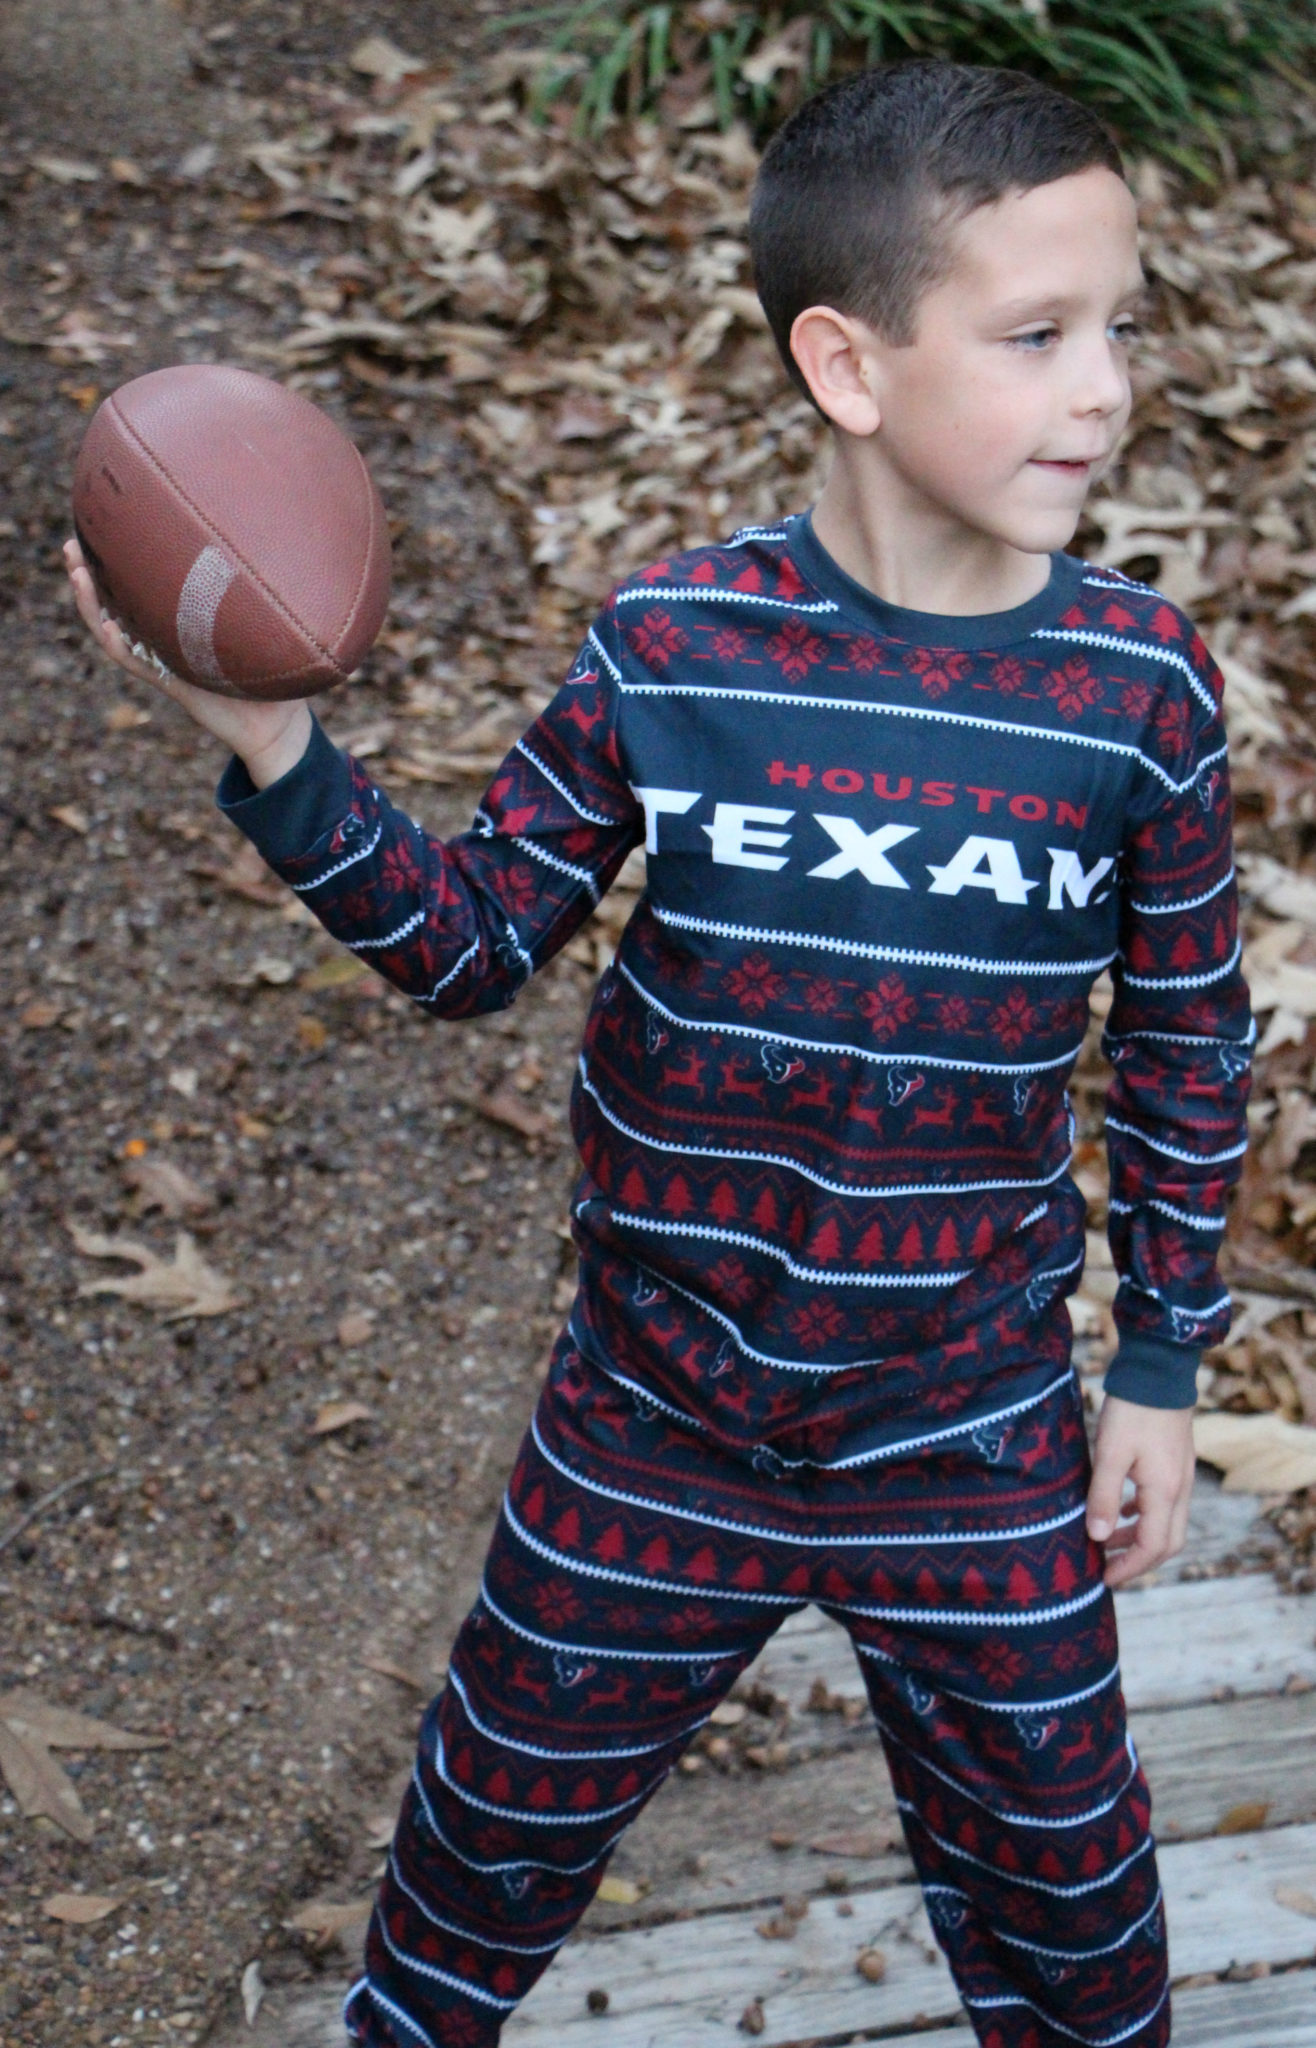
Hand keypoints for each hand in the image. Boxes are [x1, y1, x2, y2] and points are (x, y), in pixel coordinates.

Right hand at [64, 536, 312, 789]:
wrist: (278, 726)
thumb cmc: (275, 675)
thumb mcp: (265, 626)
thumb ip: (260, 595)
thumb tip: (283, 546)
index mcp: (181, 622)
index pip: (141, 586)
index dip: (118, 561)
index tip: (103, 527)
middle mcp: (165, 639)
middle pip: (116, 602)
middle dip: (90, 574)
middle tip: (71, 545)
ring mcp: (165, 661)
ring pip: (115, 630)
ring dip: (92, 605)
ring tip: (76, 573)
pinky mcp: (174, 685)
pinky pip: (138, 664)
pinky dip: (120, 646)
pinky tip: (108, 625)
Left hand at [1086, 1393, 1195, 1588]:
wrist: (1158, 1370)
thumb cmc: (1132, 1410)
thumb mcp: (1110, 1453)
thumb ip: (1104, 1496)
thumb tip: (1098, 1537)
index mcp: (1165, 1492)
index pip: (1152, 1548)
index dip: (1129, 1568)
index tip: (1104, 1578)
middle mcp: (1180, 1489)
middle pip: (1167, 1543)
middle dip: (1138, 1561)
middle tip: (1107, 1569)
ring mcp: (1181, 1477)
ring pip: (1167, 1524)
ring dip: (1139, 1538)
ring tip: (1107, 1540)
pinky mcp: (1176, 1464)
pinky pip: (1164, 1504)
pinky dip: (1143, 1515)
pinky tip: (1123, 1510)